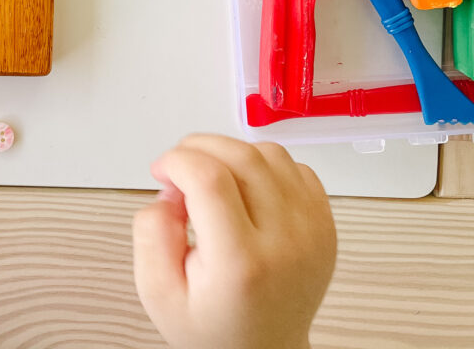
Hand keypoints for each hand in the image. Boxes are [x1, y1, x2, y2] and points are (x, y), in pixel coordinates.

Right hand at [133, 134, 335, 348]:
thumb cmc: (214, 328)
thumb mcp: (158, 293)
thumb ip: (150, 234)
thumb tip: (170, 189)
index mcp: (241, 264)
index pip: (208, 178)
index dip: (176, 161)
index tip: (161, 172)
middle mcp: (285, 243)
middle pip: (241, 157)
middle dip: (198, 147)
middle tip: (179, 169)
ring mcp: (312, 232)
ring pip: (269, 155)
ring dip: (230, 151)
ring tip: (210, 176)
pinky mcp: (325, 226)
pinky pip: (296, 168)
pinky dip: (264, 163)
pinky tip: (243, 185)